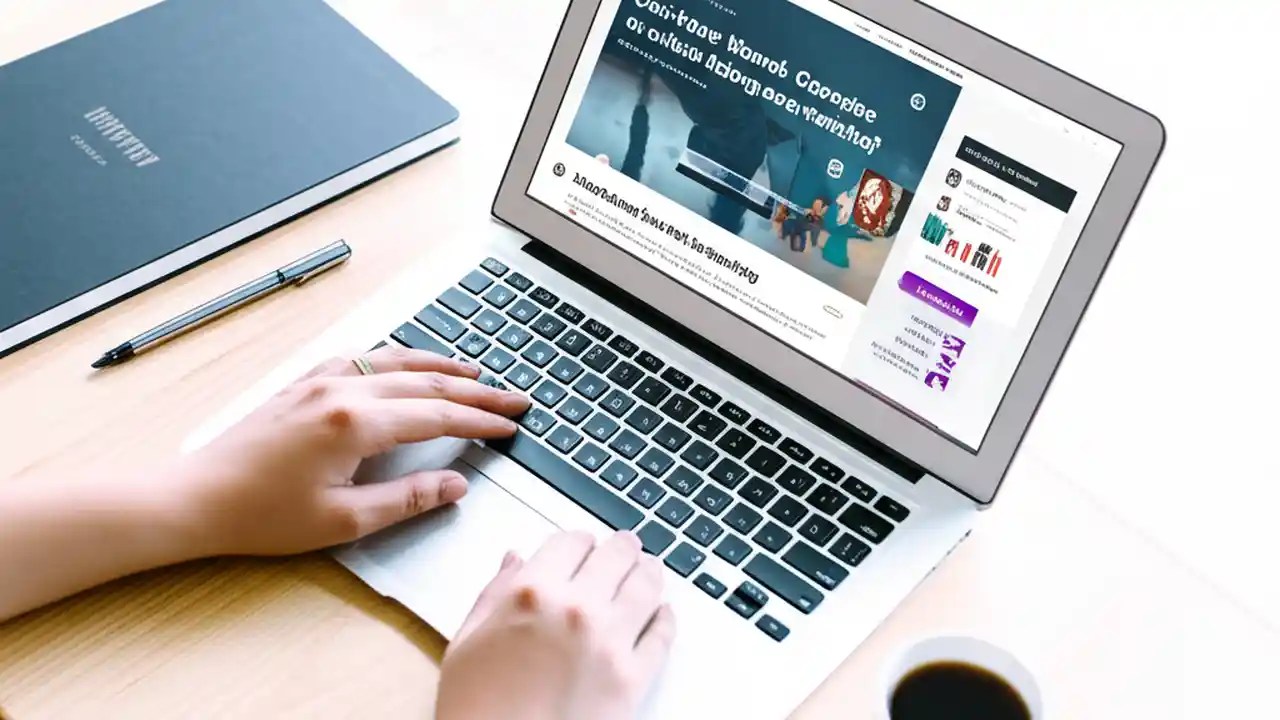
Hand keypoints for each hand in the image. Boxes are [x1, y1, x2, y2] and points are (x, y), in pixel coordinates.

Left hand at [178, 346, 529, 556]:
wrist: (195, 499)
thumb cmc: (260, 515)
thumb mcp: (343, 521)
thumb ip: (406, 498)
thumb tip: (454, 483)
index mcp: (354, 424)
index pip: (436, 415)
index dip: (479, 421)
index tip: (509, 426)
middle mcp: (341, 391)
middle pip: (426, 383)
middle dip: (476, 391)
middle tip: (513, 398)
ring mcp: (320, 382)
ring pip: (397, 361)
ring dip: (442, 366)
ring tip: (476, 371)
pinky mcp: (303, 385)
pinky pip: (363, 358)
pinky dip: (397, 358)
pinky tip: (407, 363)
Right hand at [437, 531, 676, 719]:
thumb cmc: (476, 711)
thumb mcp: (466, 643)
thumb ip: (494, 593)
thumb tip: (515, 560)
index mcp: (531, 594)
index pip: (571, 542)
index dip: (578, 541)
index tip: (582, 546)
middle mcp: (576, 610)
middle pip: (616, 555)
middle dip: (620, 549)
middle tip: (624, 549)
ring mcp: (610, 643)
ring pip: (647, 585)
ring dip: (648, 572)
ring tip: (648, 570)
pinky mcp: (634, 678)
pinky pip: (663, 635)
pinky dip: (665, 618)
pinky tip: (662, 613)